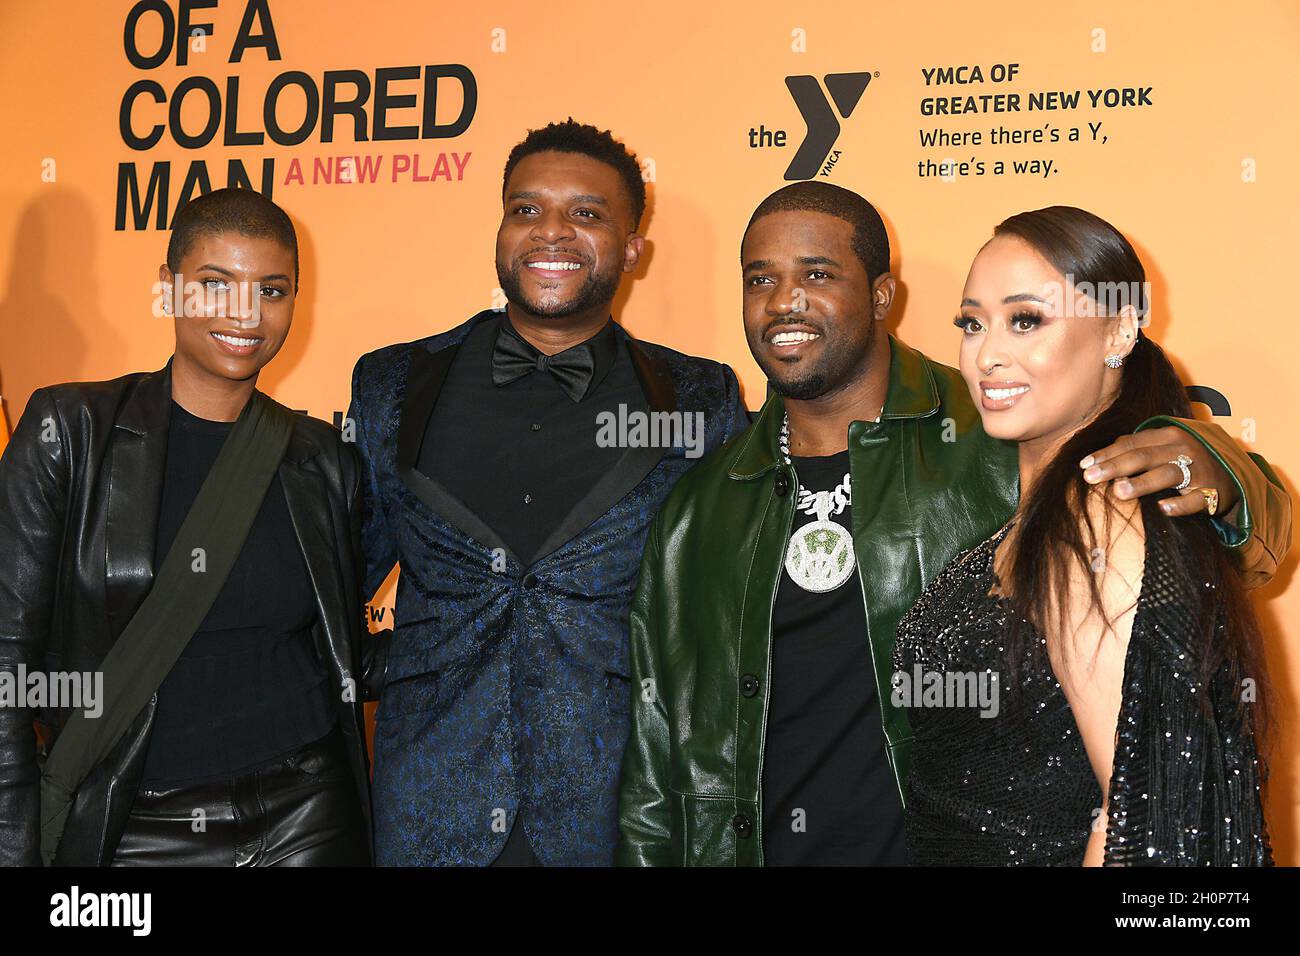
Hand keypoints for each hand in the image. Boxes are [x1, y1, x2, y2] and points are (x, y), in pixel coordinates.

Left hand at [1079, 426, 1236, 517]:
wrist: (1234, 474)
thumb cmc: (1188, 460)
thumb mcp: (1165, 447)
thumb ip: (1137, 448)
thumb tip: (1100, 457)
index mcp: (1170, 435)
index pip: (1132, 443)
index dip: (1107, 454)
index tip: (1084, 465)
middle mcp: (1184, 449)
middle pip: (1144, 457)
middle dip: (1115, 467)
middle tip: (1089, 478)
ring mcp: (1200, 471)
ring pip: (1168, 475)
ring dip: (1142, 483)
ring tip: (1118, 492)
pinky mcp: (1214, 493)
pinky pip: (1197, 500)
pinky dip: (1181, 504)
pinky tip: (1163, 508)